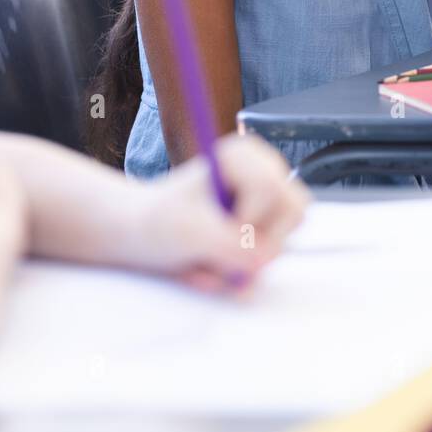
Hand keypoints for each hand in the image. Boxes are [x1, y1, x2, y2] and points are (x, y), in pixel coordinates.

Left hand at [134, 134, 309, 297]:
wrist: (140, 236)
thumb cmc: (158, 220)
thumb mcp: (189, 231)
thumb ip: (229, 244)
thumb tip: (262, 262)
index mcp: (244, 157)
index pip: (273, 187)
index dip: (251, 216)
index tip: (223, 224)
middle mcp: (261, 177)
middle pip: (292, 213)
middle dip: (256, 243)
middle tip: (220, 249)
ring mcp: (265, 209)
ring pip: (281, 243)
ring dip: (240, 264)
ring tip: (206, 259)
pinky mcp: (260, 237)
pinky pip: (265, 265)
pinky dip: (236, 274)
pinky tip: (209, 266)